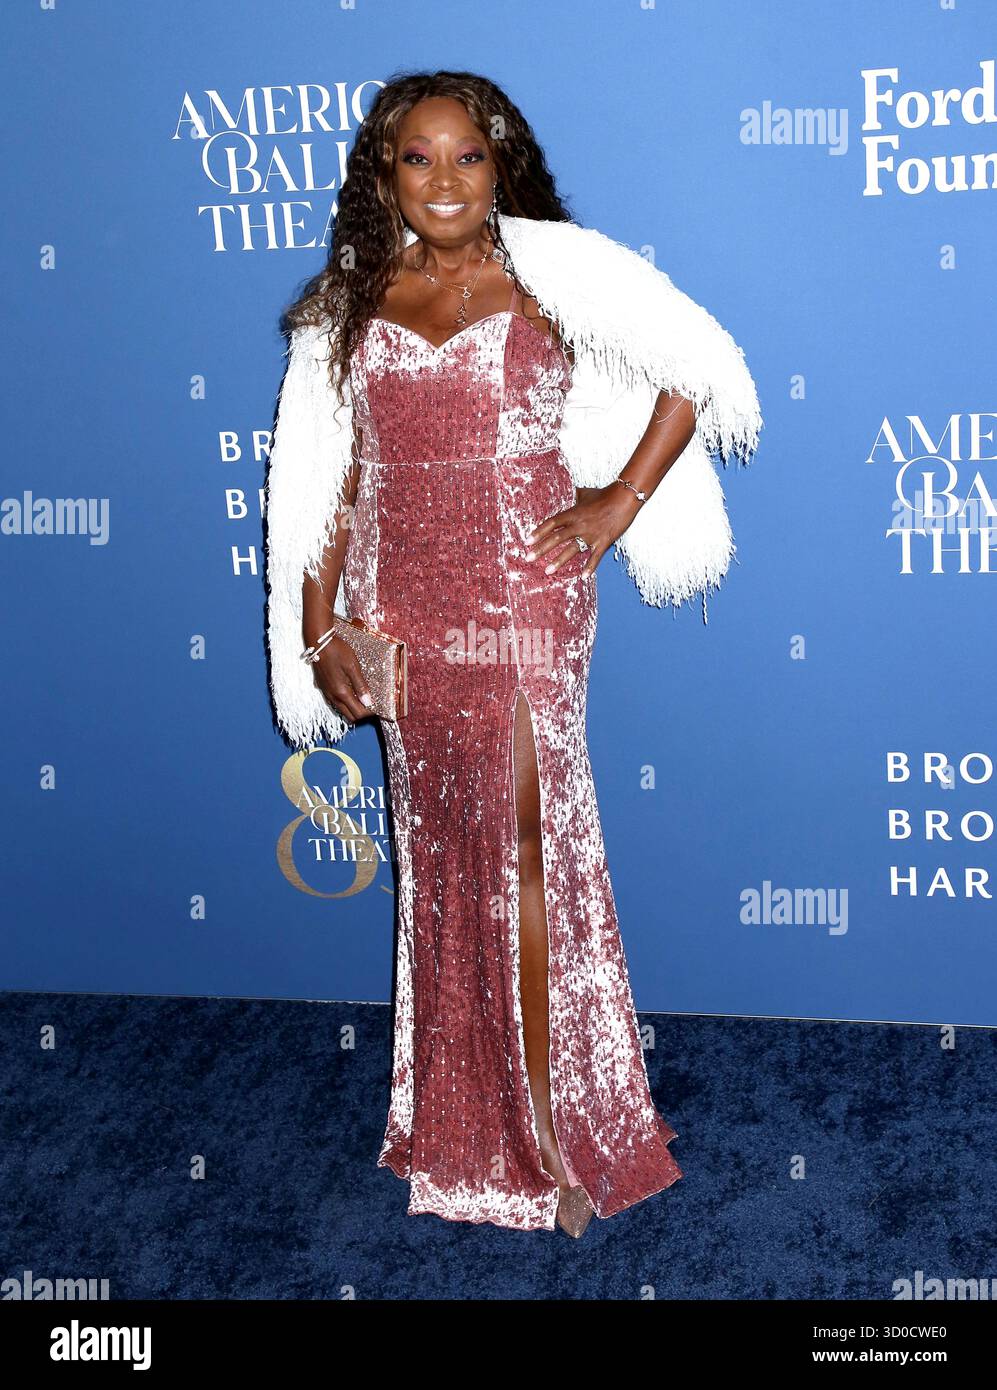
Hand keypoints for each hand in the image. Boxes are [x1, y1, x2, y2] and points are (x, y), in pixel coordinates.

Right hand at [311, 634, 374, 724]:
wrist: (318, 642)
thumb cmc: (336, 651)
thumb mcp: (352, 667)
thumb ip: (360, 686)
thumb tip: (368, 702)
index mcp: (341, 692)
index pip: (358, 713)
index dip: (369, 715)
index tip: (378, 712)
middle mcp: (332, 696)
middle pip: (350, 716)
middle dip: (362, 716)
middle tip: (373, 709)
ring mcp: (326, 693)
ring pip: (342, 710)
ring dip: (353, 710)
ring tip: (364, 703)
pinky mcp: (323, 688)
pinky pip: (335, 703)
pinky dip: (345, 704)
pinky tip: (352, 695)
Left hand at [525, 483, 642, 577]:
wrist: (624, 498)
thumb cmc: (604, 494)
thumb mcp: (585, 493)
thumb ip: (573, 495)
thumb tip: (565, 491)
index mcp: (573, 513)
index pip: (552, 523)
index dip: (539, 532)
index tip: (527, 541)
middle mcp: (579, 525)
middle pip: (557, 538)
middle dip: (541, 549)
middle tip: (529, 558)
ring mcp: (591, 534)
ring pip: (572, 550)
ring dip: (558, 561)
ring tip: (547, 571)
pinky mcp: (603, 541)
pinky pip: (595, 557)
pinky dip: (590, 567)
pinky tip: (583, 577)